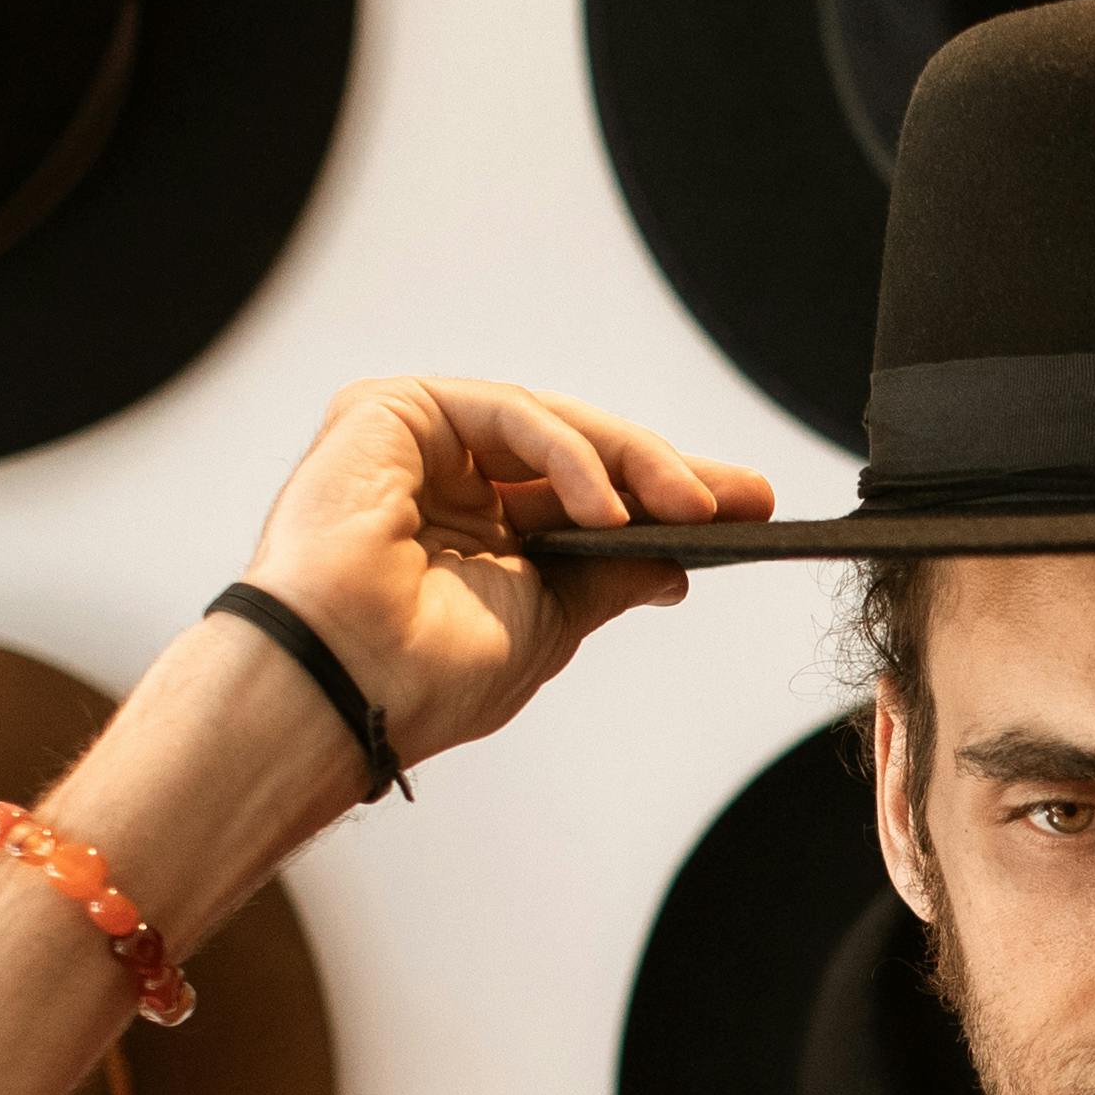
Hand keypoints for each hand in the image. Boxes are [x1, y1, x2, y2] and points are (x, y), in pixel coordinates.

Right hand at [235, 381, 774, 771]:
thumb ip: (606, 577)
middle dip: (666, 473)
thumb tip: (675, 563)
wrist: (347, 683)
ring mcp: (417, 444)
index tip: (746, 508)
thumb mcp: (548, 621)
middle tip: (744, 494)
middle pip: (574, 455)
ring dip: (631, 465)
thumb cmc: (424, 675)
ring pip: (549, 426)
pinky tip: (610, 508)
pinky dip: (570, 456)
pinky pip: (508, 414)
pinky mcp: (391, 410)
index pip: (581, 500)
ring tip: (690, 508)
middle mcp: (445, 484)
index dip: (663, 499)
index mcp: (473, 537)